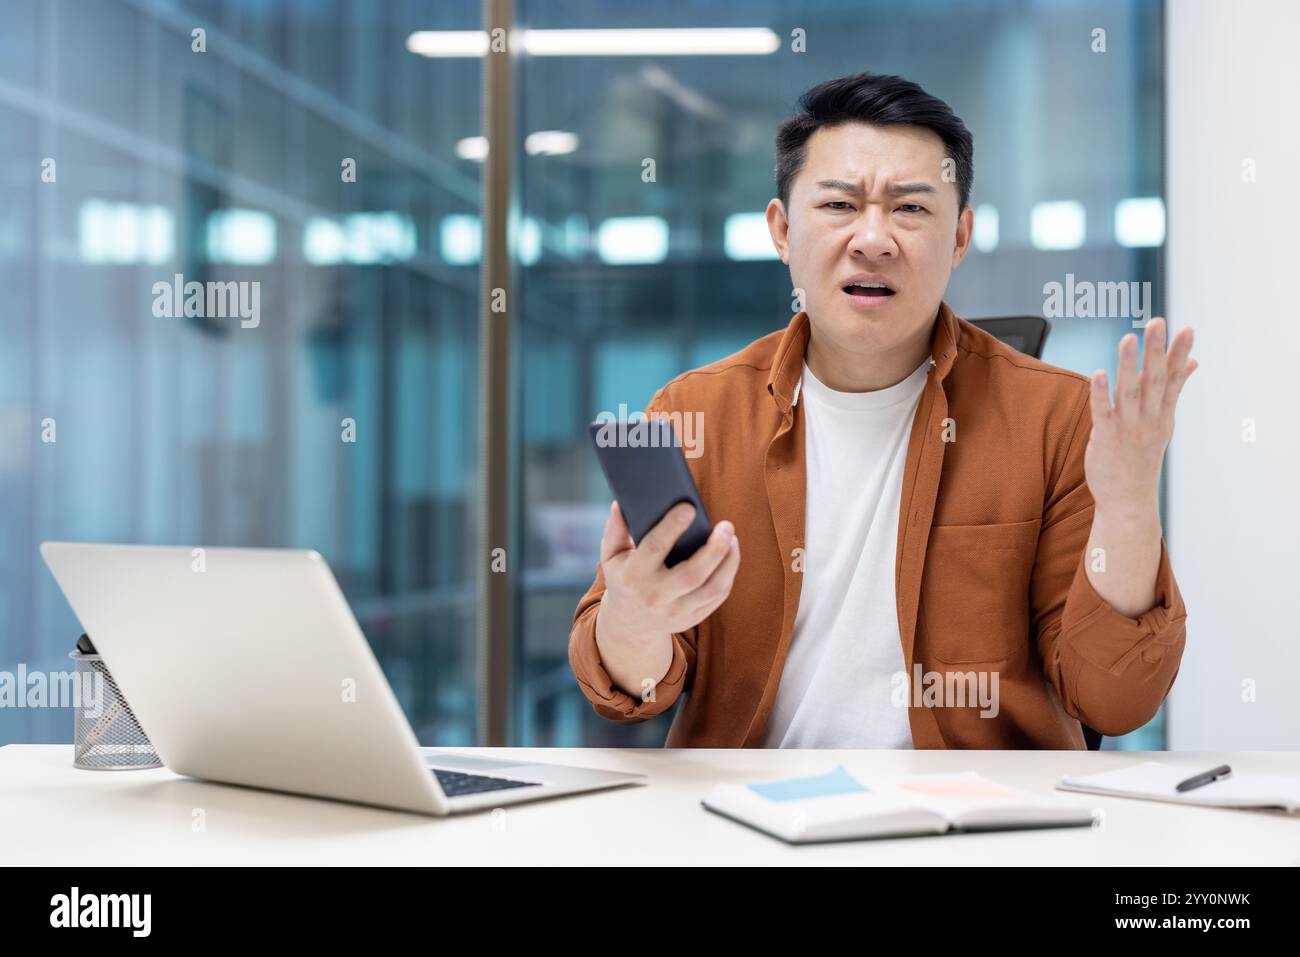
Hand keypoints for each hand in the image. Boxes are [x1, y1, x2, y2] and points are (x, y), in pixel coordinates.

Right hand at [597, 501, 739, 642]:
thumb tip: (620, 504)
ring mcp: (675, 612)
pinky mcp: (691, 619)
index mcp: (633, 576)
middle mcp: (655, 597)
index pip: (654, 548)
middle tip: (726, 526)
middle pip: (692, 574)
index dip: (672, 527)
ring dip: (728, 562)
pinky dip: (728, 575)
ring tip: (732, 539)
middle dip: (714, 549)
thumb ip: (615, 528)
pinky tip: (730, 556)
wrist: (629, 624)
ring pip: (712, 588)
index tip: (689, 508)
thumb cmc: (624, 578)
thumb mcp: (612, 555)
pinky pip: (717, 597)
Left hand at [1085, 317, 1197, 515]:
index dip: (1179, 353)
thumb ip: (1174, 389)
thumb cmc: (1142, 457)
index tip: (1186, 329)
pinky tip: (1098, 373)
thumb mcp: (1163, 423)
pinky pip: (1102, 413)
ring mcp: (1128, 429)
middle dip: (1156, 350)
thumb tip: (1191, 362)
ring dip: (1129, 365)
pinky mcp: (1105, 439)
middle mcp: (1149, 419)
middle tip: (1157, 322)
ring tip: (1128, 338)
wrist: (1129, 500)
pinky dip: (1100, 393)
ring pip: (1129, 392)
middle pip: (1154, 380)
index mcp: (1163, 413)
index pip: (1173, 378)